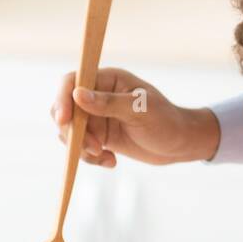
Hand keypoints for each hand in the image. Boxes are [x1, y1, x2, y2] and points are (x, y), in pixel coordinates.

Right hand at [50, 67, 220, 166]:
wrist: (179, 144)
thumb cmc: (166, 122)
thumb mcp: (140, 111)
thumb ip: (109, 103)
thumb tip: (77, 95)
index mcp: (109, 80)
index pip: (72, 81)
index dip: (63, 98)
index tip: (64, 120)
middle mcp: (98, 95)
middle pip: (65, 108)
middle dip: (74, 132)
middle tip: (96, 147)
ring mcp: (96, 117)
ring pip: (70, 131)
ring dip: (81, 148)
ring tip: (105, 156)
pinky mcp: (98, 136)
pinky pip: (79, 146)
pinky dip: (90, 157)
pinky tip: (110, 161)